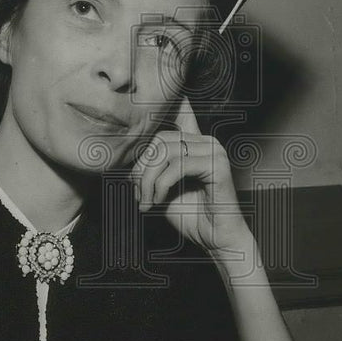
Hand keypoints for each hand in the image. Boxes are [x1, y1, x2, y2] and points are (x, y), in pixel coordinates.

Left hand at [130, 95, 251, 254]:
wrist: (214, 240)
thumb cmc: (188, 215)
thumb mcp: (159, 188)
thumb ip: (147, 169)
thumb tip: (123, 155)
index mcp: (193, 143)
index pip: (181, 110)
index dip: (167, 100)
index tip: (145, 101)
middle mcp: (205, 141)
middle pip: (158, 138)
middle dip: (140, 168)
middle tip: (137, 194)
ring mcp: (213, 151)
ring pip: (165, 151)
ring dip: (147, 180)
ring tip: (146, 201)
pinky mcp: (217, 165)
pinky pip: (177, 166)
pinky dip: (160, 185)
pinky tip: (158, 201)